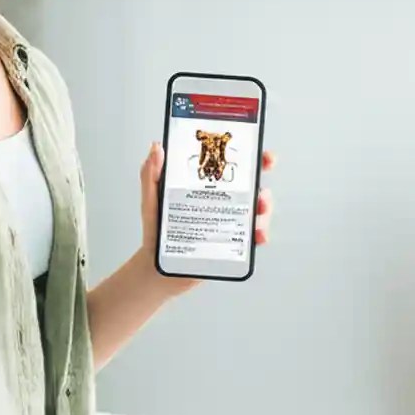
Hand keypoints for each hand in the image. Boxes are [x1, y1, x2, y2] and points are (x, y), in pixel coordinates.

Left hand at [138, 142, 276, 296]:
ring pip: (256, 210)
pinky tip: (256, 235)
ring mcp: (228, 221)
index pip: (230, 164)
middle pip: (250, 185)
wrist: (157, 267)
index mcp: (205, 186)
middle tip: (260, 188)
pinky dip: (259, 234)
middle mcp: (220, 200)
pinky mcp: (232, 243)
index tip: (259, 152)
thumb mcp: (151, 198)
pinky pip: (252, 237)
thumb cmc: (155, 230)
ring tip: (258, 211)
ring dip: (263, 208)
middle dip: (262, 182)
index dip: (249, 155)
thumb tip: (156, 147)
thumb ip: (151, 173)